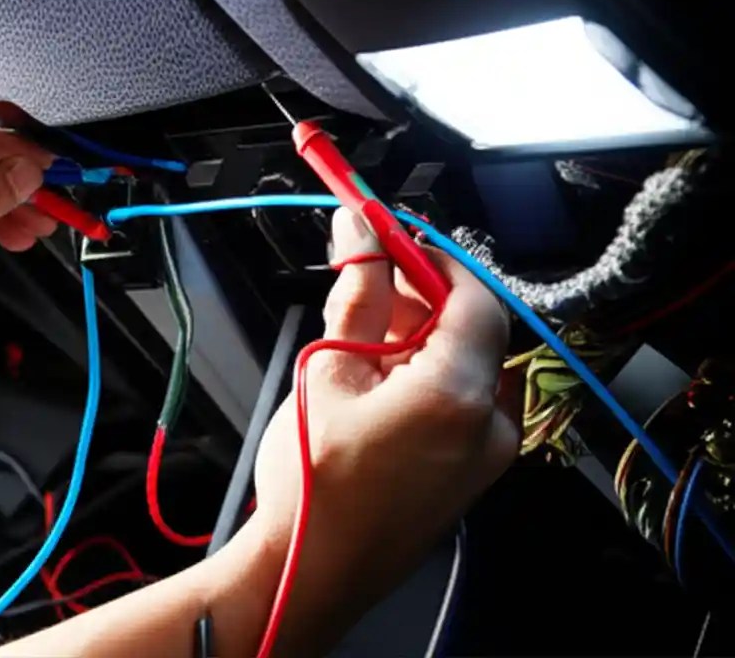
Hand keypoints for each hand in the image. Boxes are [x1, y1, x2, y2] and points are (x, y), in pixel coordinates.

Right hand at [250, 209, 517, 653]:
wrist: (311, 573)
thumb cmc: (312, 482)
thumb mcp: (328, 374)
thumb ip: (358, 296)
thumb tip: (359, 229)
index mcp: (458, 394)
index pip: (473, 296)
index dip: (433, 258)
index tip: (392, 237)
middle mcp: (492, 423)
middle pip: (475, 330)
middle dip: (424, 297)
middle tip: (369, 279)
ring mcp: (490, 454)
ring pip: (472, 366)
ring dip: (426, 336)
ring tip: (363, 334)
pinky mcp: (474, 473)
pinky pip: (468, 404)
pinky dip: (432, 376)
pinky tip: (380, 378)